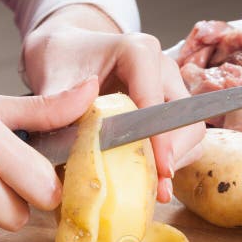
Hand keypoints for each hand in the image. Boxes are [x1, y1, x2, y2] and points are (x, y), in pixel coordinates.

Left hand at [22, 5, 204, 202]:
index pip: (156, 101)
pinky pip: (180, 140)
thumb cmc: (62, 60)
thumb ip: (55, 105)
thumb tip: (63, 140)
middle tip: (157, 188)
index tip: (161, 169)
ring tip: (152, 188)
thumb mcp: (52, 77)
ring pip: (189, 132)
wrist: (66, 54)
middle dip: (173, 155)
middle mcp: (162, 69)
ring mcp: (169, 90)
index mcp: (139, 53)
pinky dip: (167, 161)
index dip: (160, 139)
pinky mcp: (168, 110)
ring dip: (174, 162)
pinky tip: (147, 177)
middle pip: (185, 119)